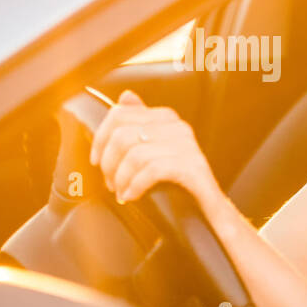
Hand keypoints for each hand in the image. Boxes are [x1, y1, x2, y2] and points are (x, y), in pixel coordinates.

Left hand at [88, 89, 224, 214]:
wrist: (211, 210)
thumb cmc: (178, 182)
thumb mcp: (154, 151)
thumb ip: (139, 124)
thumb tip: (125, 96)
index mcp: (166, 118)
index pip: (119, 114)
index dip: (100, 139)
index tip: (96, 161)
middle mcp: (178, 127)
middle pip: (123, 135)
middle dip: (109, 163)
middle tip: (110, 183)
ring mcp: (187, 146)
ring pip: (135, 154)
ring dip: (121, 178)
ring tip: (120, 192)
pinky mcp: (192, 168)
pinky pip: (152, 170)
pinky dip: (135, 186)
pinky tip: (131, 196)